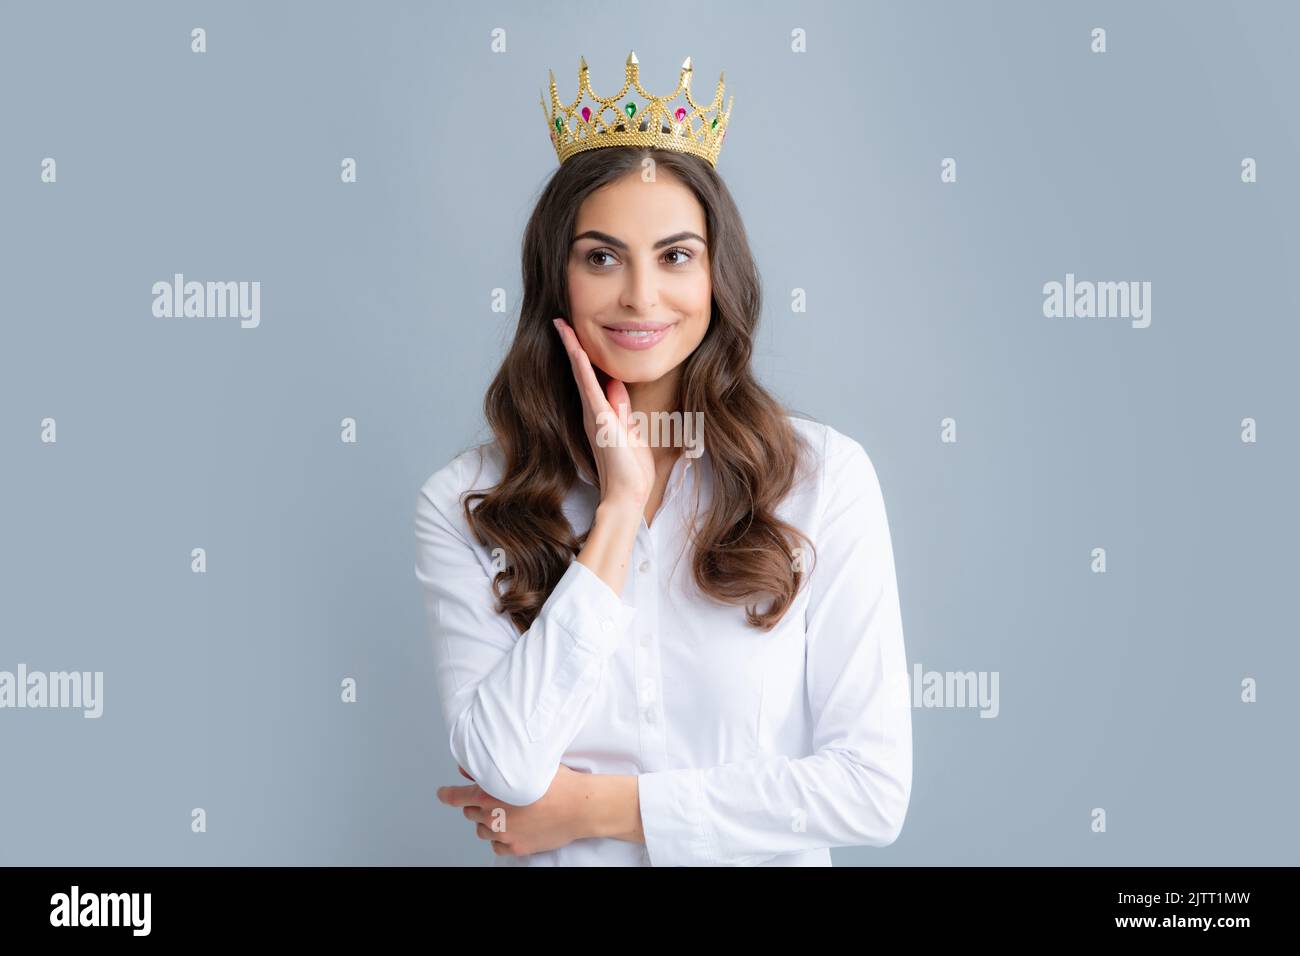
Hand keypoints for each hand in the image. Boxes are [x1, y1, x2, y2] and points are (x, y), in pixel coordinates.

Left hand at [436, 763, 591, 857]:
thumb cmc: (557, 783)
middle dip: (477, 805)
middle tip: (493, 799)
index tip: (443, 794)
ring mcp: (505, 835)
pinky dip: (501, 839)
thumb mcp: (524, 766)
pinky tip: (513, 829)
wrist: (579, 807)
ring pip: (483, 831)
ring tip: (507, 813)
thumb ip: (493, 767)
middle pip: (471, 813)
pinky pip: (498, 846)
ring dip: (488, 822)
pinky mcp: (516, 848)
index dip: (447, 794)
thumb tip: (471, 766)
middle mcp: (494, 816)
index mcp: (491, 794)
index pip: (457, 796)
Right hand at [552, 317, 654, 508]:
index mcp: (600, 413)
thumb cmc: (630, 469)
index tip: (576, 334)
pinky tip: (578, 352)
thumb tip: (616, 385)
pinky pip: (590, 389)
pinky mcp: (600, 421)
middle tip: (560, 320)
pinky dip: (583, 369)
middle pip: (579, 370)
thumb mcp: (629, 431)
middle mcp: (591, 412)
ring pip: (581, 375)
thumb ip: (621, 409)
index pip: (590, 377)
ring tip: (563, 326)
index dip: (583, 355)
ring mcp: (594, 415)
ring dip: (573, 349)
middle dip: (571, 344)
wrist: (627, 494)